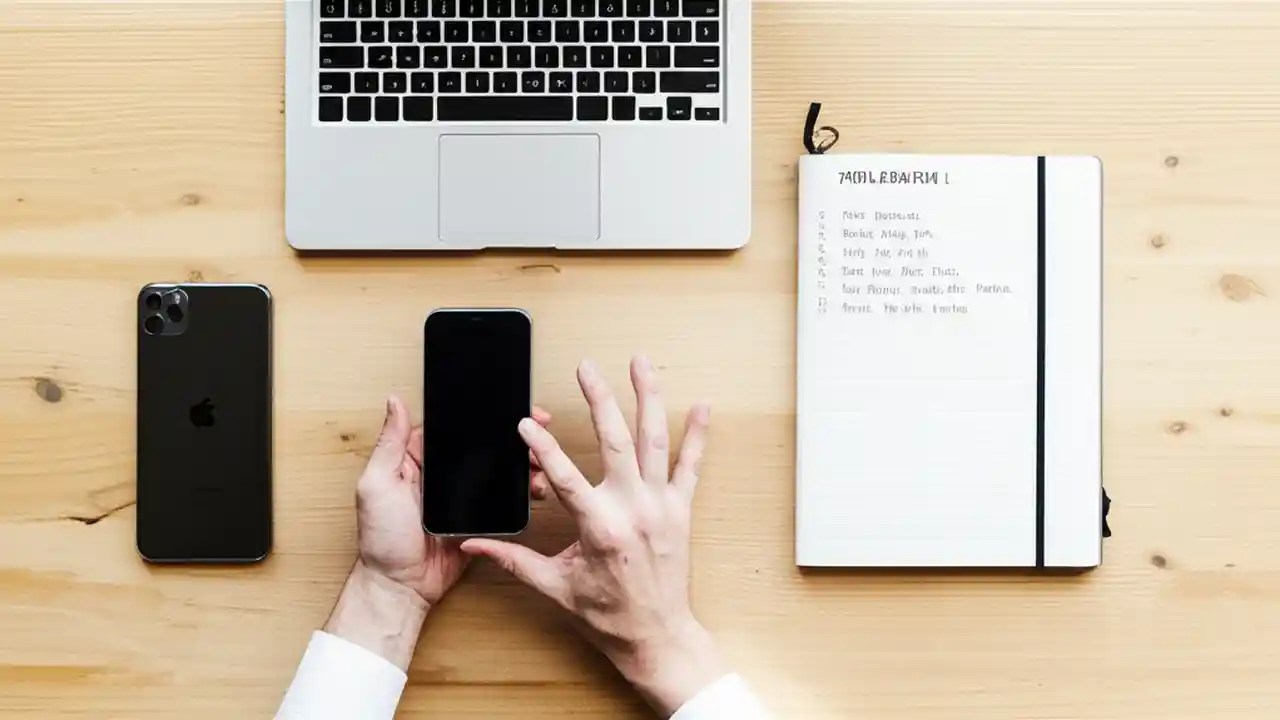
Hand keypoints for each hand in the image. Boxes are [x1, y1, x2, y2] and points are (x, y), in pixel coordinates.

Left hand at [325, 395, 550, 669]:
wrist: (401, 586)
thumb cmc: (381, 539)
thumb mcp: (377, 485)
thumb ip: (389, 444)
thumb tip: (394, 402)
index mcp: (413, 458)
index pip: (450, 426)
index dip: (477, 413)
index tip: (502, 404)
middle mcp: (438, 473)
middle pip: (479, 445)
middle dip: (507, 435)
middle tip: (536, 426)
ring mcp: (459, 495)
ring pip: (495, 469)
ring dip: (517, 461)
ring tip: (538, 458)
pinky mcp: (477, 516)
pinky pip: (501, 498)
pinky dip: (519, 490)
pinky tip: (533, 485)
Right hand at [462, 357, 727, 715]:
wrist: (658, 637)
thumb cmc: (608, 616)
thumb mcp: (556, 588)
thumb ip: (514, 560)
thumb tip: (473, 546)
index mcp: (600, 528)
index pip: (565, 477)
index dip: (543, 448)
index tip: (526, 424)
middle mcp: (634, 511)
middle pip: (616, 442)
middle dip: (600, 399)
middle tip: (586, 368)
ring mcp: (662, 507)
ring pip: (655, 441)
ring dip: (648, 398)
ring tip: (641, 363)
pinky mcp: (681, 511)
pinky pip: (692, 466)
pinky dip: (698, 435)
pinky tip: (702, 406)